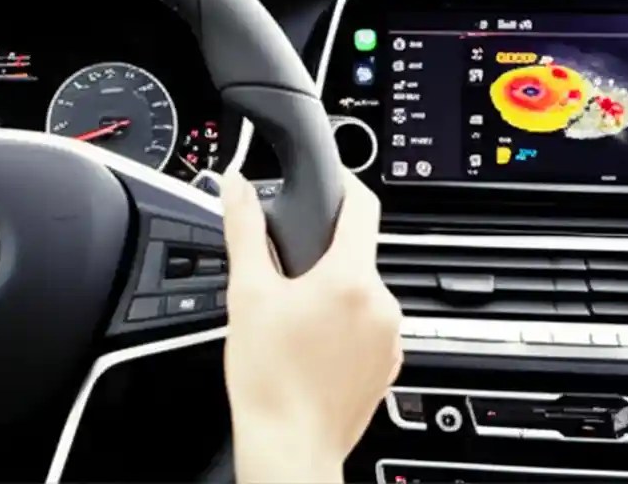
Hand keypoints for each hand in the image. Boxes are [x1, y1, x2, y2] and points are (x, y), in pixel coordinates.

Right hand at [221, 170, 400, 482]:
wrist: (289, 447)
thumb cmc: (268, 380)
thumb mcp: (247, 293)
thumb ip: (245, 230)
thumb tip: (237, 186)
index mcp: (350, 278)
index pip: (363, 204)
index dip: (344, 182)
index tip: (329, 179)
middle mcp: (382, 304)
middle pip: (356, 253)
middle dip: (321, 255)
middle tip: (282, 275)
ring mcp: (390, 338)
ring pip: (361, 292)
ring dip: (331, 293)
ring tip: (290, 319)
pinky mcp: (387, 365)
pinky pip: (368, 328)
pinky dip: (342, 326)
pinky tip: (308, 346)